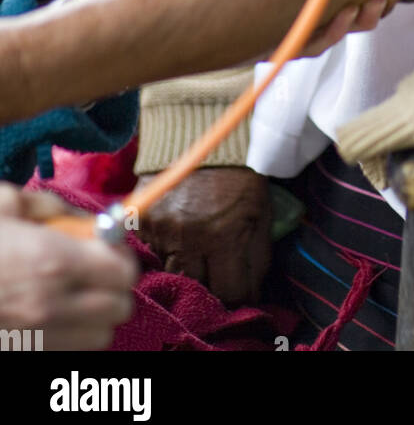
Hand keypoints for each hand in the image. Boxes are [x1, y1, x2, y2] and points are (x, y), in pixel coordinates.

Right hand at [0, 184, 136, 349]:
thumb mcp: (2, 203)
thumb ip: (49, 207)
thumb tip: (80, 218)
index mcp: (52, 262)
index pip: (123, 270)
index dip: (119, 255)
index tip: (105, 244)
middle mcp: (51, 307)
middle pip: (119, 308)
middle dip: (112, 286)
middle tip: (91, 269)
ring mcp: (36, 340)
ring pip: (98, 337)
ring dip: (94, 315)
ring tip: (69, 294)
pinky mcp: (23, 357)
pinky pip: (67, 352)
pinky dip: (69, 336)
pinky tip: (47, 315)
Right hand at [135, 167, 271, 305]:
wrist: (200, 129)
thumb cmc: (239, 171)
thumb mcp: (261, 209)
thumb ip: (258, 253)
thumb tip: (253, 291)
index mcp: (224, 236)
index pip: (230, 292)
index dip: (239, 295)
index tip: (241, 290)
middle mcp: (189, 238)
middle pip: (198, 288)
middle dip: (212, 285)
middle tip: (219, 274)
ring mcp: (162, 230)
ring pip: (172, 274)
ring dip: (187, 270)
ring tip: (199, 257)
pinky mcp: (143, 221)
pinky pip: (153, 253)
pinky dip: (166, 252)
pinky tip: (178, 239)